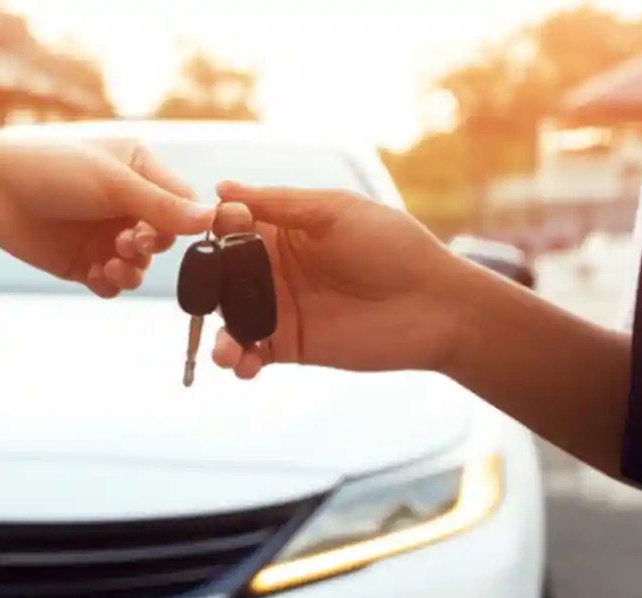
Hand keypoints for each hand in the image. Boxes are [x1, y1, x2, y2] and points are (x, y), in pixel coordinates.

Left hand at [0, 136, 214, 297]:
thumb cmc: (51, 171)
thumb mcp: (113, 184)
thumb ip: (162, 206)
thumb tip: (212, 220)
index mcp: (139, 170)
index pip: (182, 203)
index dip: (178, 225)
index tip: (154, 232)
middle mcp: (126, 203)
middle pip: (164, 239)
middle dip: (147, 248)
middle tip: (125, 244)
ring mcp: (104, 234)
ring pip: (140, 266)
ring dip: (130, 271)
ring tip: (108, 266)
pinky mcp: (83, 262)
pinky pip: (112, 284)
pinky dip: (108, 285)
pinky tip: (93, 275)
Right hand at [209, 182, 470, 378]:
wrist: (437, 306)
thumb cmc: (394, 247)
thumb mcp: (334, 211)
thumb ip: (278, 203)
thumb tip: (221, 189)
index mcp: (283, 231)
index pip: (230, 229)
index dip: (213, 234)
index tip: (210, 241)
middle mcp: (275, 270)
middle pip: (220, 279)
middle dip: (205, 292)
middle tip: (204, 302)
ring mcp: (280, 311)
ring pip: (230, 321)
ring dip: (218, 334)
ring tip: (225, 350)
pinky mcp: (290, 347)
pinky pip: (252, 354)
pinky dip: (239, 361)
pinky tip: (245, 364)